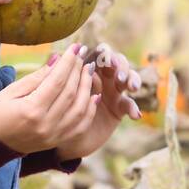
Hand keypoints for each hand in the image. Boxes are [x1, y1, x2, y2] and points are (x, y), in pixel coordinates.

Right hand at [0, 43, 98, 153]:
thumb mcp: (11, 91)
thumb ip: (36, 77)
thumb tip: (57, 59)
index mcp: (31, 110)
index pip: (57, 81)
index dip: (68, 62)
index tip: (76, 47)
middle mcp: (46, 124)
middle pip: (70, 93)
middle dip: (78, 71)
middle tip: (83, 54)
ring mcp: (53, 135)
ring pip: (80, 109)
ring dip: (87, 87)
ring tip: (88, 70)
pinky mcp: (57, 141)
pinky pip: (80, 126)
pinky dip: (89, 110)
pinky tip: (93, 95)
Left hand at [55, 42, 141, 161]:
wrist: (63, 136)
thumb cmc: (56, 109)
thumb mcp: (52, 93)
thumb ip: (56, 77)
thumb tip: (55, 56)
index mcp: (88, 67)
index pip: (100, 54)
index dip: (104, 53)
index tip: (104, 56)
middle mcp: (102, 76)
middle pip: (118, 62)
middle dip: (121, 65)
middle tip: (118, 73)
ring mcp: (113, 91)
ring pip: (127, 79)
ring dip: (131, 79)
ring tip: (131, 87)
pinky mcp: (119, 108)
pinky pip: (128, 104)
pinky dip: (133, 108)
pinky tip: (136, 115)